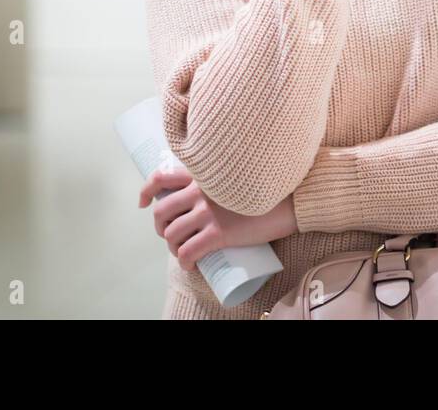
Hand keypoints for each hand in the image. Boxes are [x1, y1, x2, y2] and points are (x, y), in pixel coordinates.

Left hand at [137, 163, 297, 270]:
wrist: (294, 196)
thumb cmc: (273, 184)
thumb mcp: (241, 171)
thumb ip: (225, 175)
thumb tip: (217, 189)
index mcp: (205, 171)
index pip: (161, 176)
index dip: (146, 190)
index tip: (143, 202)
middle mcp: (200, 189)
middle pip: (161, 211)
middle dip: (160, 226)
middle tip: (170, 233)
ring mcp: (208, 212)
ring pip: (171, 234)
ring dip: (173, 246)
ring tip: (184, 251)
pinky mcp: (218, 233)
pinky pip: (187, 253)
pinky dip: (184, 263)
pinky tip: (192, 266)